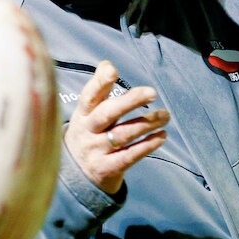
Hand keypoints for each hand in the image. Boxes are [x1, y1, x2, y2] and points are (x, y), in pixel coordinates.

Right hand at [63, 60, 169, 193]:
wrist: (74, 175)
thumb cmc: (87, 133)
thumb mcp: (86, 113)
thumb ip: (99, 89)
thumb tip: (107, 64)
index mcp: (82, 114)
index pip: (89, 96)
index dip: (99, 82)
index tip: (112, 70)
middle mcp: (87, 131)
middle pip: (107, 113)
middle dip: (130, 101)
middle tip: (152, 92)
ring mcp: (96, 151)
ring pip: (123, 134)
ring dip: (147, 123)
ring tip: (165, 115)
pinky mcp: (107, 169)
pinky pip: (129, 156)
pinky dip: (147, 145)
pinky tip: (161, 136)